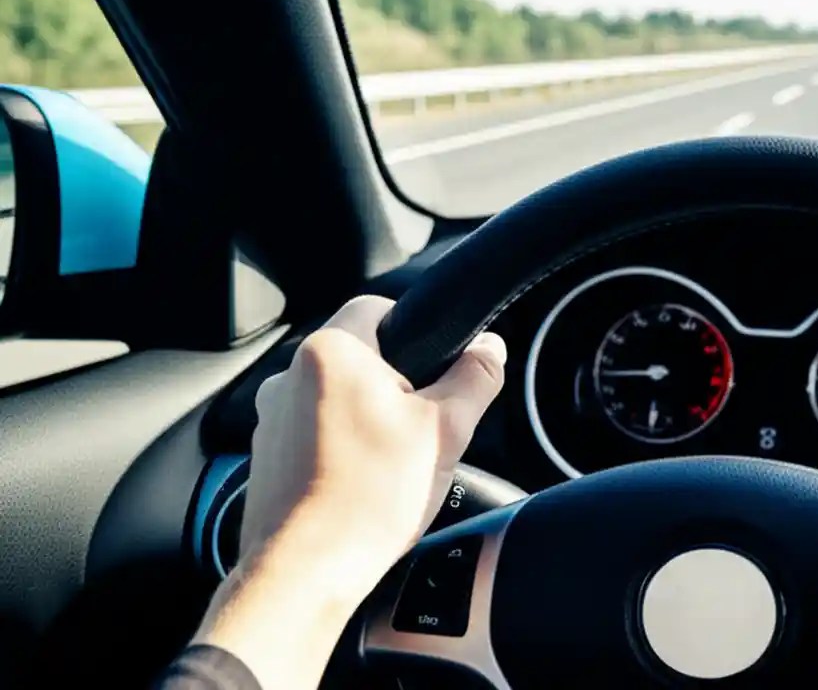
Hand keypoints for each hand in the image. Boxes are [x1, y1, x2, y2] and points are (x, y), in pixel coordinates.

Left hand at [193, 296, 506, 689]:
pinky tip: (363, 485)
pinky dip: (340, 451)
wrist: (308, 571)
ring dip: (366, 420)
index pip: (380, 308)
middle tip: (422, 429)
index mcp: (332, 352)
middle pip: (361, 358)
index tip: (436, 371)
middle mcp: (289, 375)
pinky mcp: (266, 455)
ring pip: (338, 398)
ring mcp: (271, 417)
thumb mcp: (447, 430)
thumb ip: (476, 378)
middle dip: (396, 387)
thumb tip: (489, 348)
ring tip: (391, 465)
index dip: (418, 334)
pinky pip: (315, 435)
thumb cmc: (370, 499)